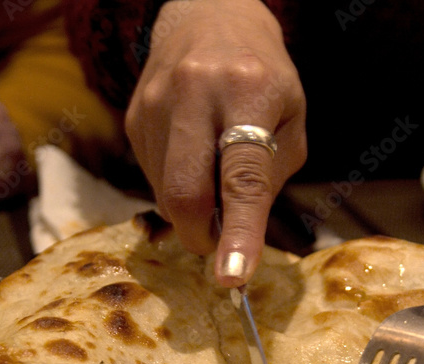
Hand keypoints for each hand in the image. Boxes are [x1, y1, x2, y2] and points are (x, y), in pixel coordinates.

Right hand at [126, 0, 305, 286]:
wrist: (208, 15)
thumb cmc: (263, 76)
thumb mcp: (291, 118)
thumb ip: (269, 178)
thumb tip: (236, 238)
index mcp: (248, 90)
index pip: (241, 176)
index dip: (239, 232)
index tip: (233, 277)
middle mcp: (195, 94)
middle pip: (185, 193)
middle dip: (202, 236)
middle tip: (221, 246)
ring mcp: (155, 105)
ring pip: (165, 193)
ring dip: (192, 210)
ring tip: (213, 176)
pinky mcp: (133, 117)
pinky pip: (152, 178)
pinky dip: (176, 188)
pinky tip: (193, 159)